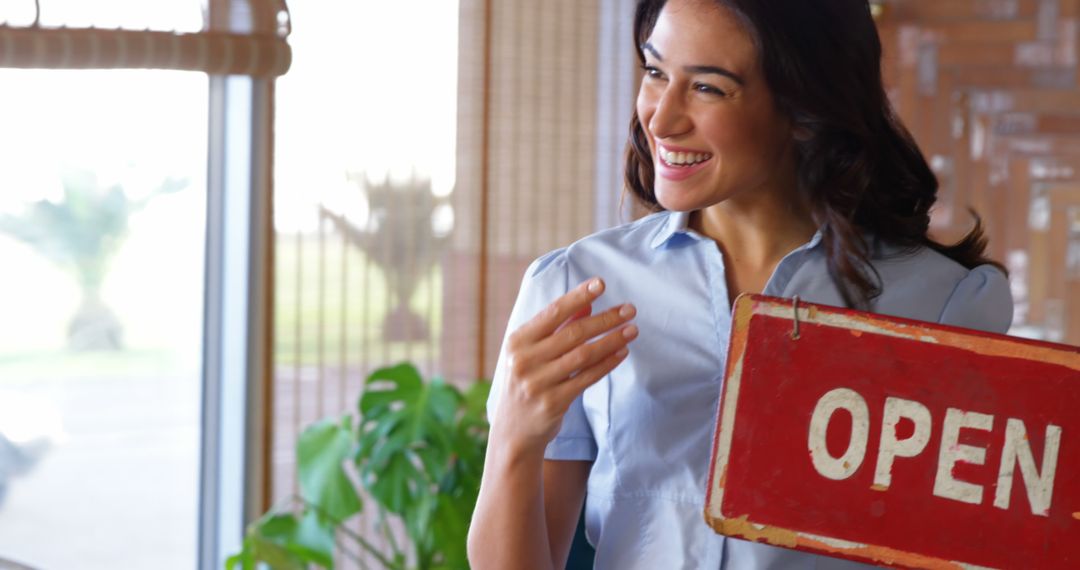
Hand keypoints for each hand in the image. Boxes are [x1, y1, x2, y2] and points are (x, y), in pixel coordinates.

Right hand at [493, 278, 637, 454]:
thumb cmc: (526, 383)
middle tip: (630, 309)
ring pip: (583, 355)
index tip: (601, 283)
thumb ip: (557, 327)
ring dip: (611, 340)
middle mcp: (525, 360)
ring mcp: (538, 383)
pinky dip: (607, 364)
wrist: (512, 432)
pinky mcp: (553, 403)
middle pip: (573, 333)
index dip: (578, 296)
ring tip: (632, 329)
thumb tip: (586, 302)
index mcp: (517, 341)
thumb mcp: (533, 353)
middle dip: (605, 319)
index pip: (553, 313)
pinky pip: (586, 378)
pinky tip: (622, 352)